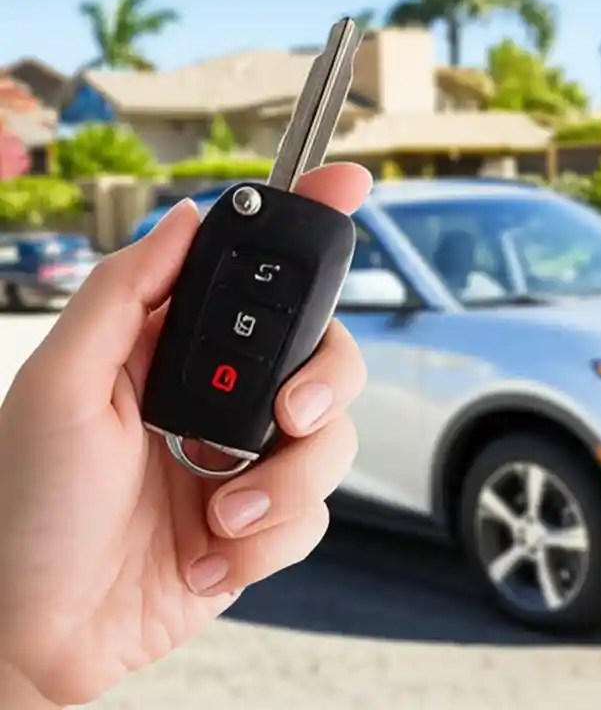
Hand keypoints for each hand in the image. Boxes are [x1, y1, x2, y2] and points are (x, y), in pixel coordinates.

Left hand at [0, 164, 371, 706]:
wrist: (43, 635)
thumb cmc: (27, 513)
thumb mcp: (59, 388)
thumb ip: (124, 295)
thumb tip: (185, 218)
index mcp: (168, 350)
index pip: (251, 272)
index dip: (305, 223)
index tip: (349, 184)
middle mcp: (218, 397)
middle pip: (325, 354)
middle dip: (320, 387)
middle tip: (282, 421)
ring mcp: (246, 460)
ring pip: (332, 440)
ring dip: (283, 487)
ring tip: (219, 518)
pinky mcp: (264, 521)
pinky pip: (315, 515)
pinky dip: (268, 540)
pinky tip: (210, 558)